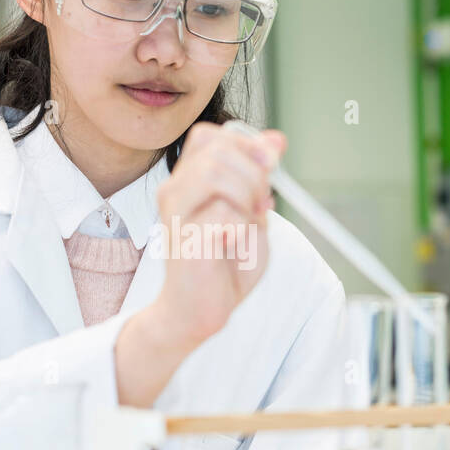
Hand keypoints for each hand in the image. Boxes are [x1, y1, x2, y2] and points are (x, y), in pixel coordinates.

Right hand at [153, 121, 285, 348]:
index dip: (244, 144)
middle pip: (216, 150)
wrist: (199, 313)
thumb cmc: (223, 267)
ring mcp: (176, 213)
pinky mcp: (185, 237)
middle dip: (253, 172)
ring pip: (216, 173)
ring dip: (247, 195)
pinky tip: (235, 244)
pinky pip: (224, 213)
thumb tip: (276, 141)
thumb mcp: (252, 213)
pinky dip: (243, 227)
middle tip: (261, 203)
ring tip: (250, 221)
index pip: (209, 136)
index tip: (270, 166)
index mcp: (187, 182)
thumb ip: (261, 177)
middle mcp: (174, 191)